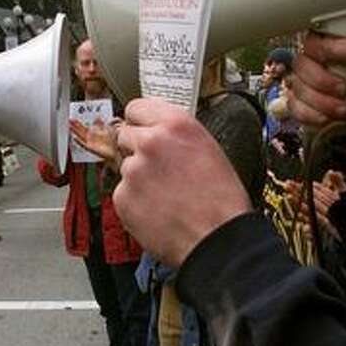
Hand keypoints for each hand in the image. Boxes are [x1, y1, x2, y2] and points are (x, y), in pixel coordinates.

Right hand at [69, 118, 118, 164]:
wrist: (115, 151)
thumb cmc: (111, 142)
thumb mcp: (106, 130)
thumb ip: (101, 124)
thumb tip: (97, 117)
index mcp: (93, 133)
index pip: (83, 127)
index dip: (78, 123)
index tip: (73, 118)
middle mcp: (90, 138)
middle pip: (80, 130)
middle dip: (75, 125)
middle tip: (69, 120)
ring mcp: (89, 143)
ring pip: (80, 136)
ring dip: (75, 132)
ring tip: (70, 127)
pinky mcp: (90, 148)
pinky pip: (83, 145)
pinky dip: (79, 142)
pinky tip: (75, 138)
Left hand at [112, 98, 251, 266]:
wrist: (217, 238)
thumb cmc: (222, 200)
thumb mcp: (208, 150)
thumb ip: (177, 136)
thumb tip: (158, 133)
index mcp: (176, 125)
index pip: (136, 107)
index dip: (140, 122)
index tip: (141, 129)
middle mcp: (151, 142)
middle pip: (124, 135)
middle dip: (136, 149)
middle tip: (157, 169)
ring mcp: (133, 170)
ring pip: (125, 167)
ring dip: (138, 178)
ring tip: (164, 195)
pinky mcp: (122, 197)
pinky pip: (123, 193)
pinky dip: (135, 202)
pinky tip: (157, 210)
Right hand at [290, 33, 345, 142]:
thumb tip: (322, 43)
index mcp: (342, 52)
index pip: (313, 40)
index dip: (317, 51)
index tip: (328, 61)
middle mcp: (324, 67)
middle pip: (300, 63)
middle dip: (321, 81)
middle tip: (344, 90)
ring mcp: (312, 89)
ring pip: (295, 86)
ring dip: (320, 102)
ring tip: (343, 111)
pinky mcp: (305, 109)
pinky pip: (293, 106)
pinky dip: (311, 115)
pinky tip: (328, 119)